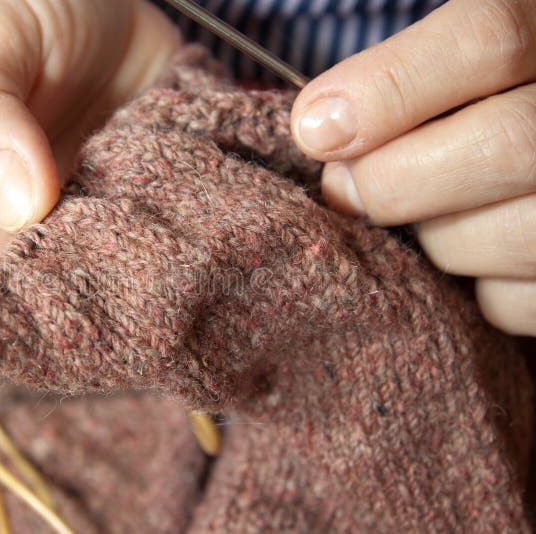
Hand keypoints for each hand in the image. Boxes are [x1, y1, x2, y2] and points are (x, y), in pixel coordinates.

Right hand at [0, 0, 179, 373]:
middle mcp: (18, 253)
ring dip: (146, 295)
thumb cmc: (20, 23)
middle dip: (82, 323)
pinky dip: (193, 262)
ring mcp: (89, 249)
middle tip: (124, 270)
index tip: (27, 314)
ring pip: (112, 313)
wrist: (98, 9)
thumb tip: (20, 204)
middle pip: (37, 332)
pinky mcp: (147, 234)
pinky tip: (212, 229)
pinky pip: (171, 270)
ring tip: (175, 242)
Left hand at [291, 0, 535, 335]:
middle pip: (500, 144)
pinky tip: (477, 248)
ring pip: (497, 235)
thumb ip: (403, 83)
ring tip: (431, 214)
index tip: (315, 130)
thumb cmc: (483, 113)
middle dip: (392, 180)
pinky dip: (469, 285)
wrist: (526, 148)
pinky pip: (504, 302)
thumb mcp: (456, 69)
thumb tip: (321, 131)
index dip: (388, 89)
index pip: (490, 41)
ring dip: (431, 236)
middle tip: (348, 189)